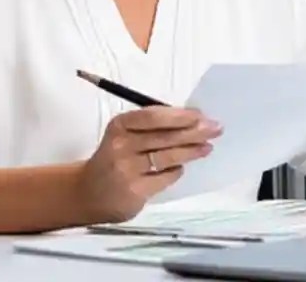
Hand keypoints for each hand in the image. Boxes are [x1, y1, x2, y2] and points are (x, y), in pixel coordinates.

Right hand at [76, 107, 221, 222]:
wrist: (90, 192)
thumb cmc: (115, 157)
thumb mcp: (124, 135)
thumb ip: (150, 127)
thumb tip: (191, 119)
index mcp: (120, 125)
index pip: (153, 116)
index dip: (179, 115)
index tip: (200, 114)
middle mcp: (121, 145)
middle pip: (165, 136)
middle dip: (194, 131)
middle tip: (215, 128)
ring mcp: (128, 169)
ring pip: (168, 157)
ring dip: (191, 151)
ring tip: (207, 147)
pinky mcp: (136, 191)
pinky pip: (165, 177)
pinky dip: (176, 171)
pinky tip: (180, 167)